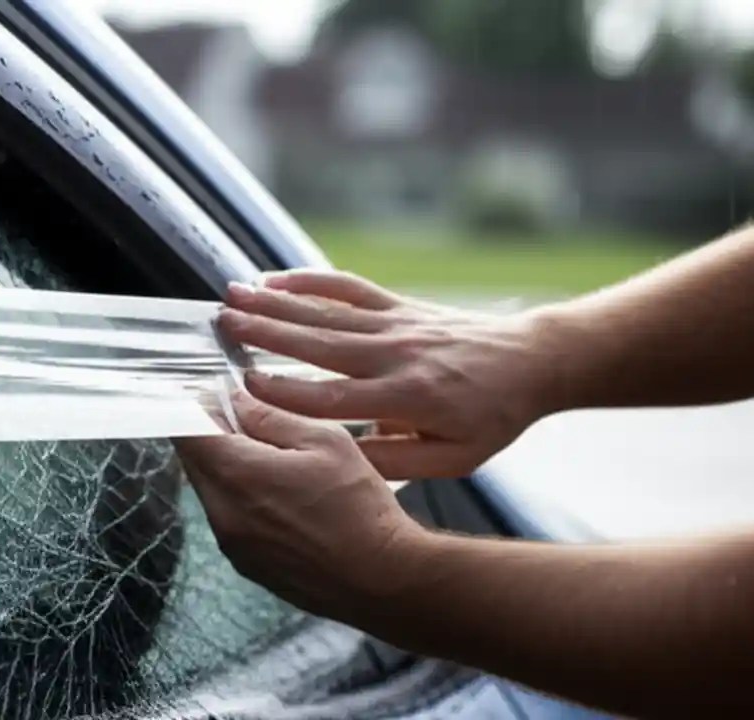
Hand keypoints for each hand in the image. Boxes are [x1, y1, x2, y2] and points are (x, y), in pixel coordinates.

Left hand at [173, 392, 428, 627]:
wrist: (382, 581)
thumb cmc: (359, 506)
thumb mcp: (324, 442)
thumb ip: (270, 417)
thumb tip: (235, 400)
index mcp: (236, 475)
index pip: (185, 431)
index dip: (197, 406)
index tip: (217, 395)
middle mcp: (221, 512)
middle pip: (194, 461)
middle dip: (212, 436)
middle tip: (248, 421)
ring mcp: (231, 544)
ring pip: (211, 491)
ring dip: (228, 469)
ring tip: (271, 459)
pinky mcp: (245, 564)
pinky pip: (228, 519)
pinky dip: (241, 499)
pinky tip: (280, 498)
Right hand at [219, 271, 561, 478]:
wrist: (532, 362)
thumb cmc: (490, 418)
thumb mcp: (453, 460)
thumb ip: (394, 463)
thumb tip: (338, 464)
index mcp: (405, 399)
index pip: (333, 397)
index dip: (287, 391)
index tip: (245, 385)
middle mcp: (394, 356)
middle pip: (318, 343)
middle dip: (265, 332)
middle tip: (220, 325)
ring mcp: (394, 325)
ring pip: (325, 312)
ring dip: (275, 302)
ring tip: (231, 296)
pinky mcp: (397, 306)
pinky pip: (348, 289)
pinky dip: (310, 280)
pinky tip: (274, 278)